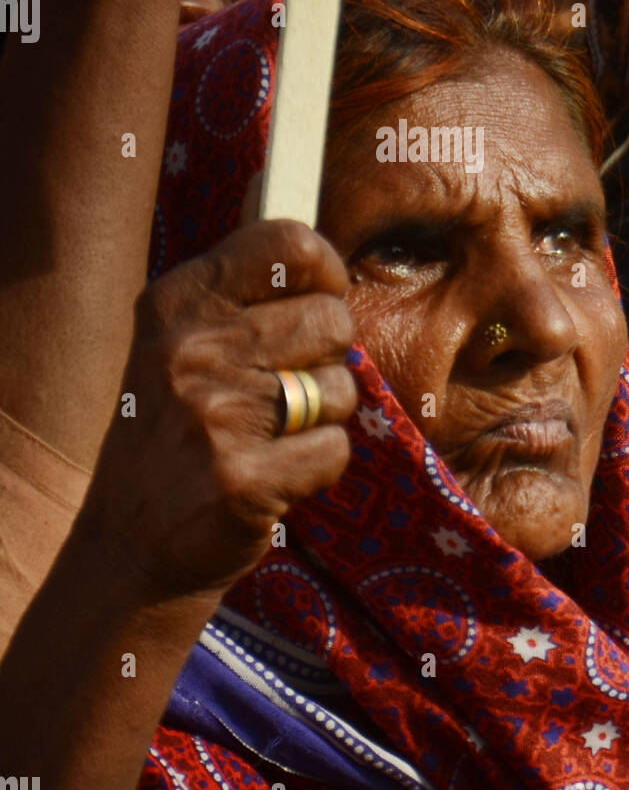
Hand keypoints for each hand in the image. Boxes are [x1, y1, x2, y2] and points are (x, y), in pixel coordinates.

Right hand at [73, 220, 354, 605]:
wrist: (129, 546)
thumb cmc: (177, 429)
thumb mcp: (181, 342)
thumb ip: (242, 294)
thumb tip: (317, 248)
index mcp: (177, 300)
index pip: (289, 244)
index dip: (324, 270)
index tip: (321, 295)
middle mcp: (192, 348)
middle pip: (333, 319)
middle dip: (327, 356)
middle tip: (285, 387)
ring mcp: (215, 415)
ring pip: (338, 387)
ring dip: (320, 416)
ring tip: (268, 436)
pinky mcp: (243, 480)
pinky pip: (334, 449)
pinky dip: (316, 468)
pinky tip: (272, 475)